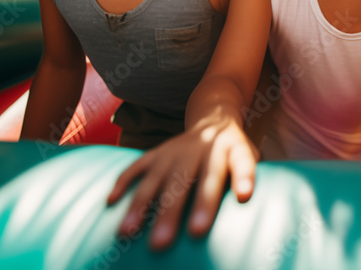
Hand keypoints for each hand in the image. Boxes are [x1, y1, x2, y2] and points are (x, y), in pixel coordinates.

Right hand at [106, 117, 258, 248]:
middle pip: (187, 180)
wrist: (215, 119)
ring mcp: (176, 150)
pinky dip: (123, 183)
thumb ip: (249, 175)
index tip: (244, 196)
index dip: (243, 178)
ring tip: (128, 233)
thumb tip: (248, 204)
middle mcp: (202, 148)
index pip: (239, 163)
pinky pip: (137, 166)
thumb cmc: (233, 153)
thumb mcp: (249, 157)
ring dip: (141, 205)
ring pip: (156, 178)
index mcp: (232, 148)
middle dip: (174, 212)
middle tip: (163, 243)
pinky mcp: (157, 152)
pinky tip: (111, 202)